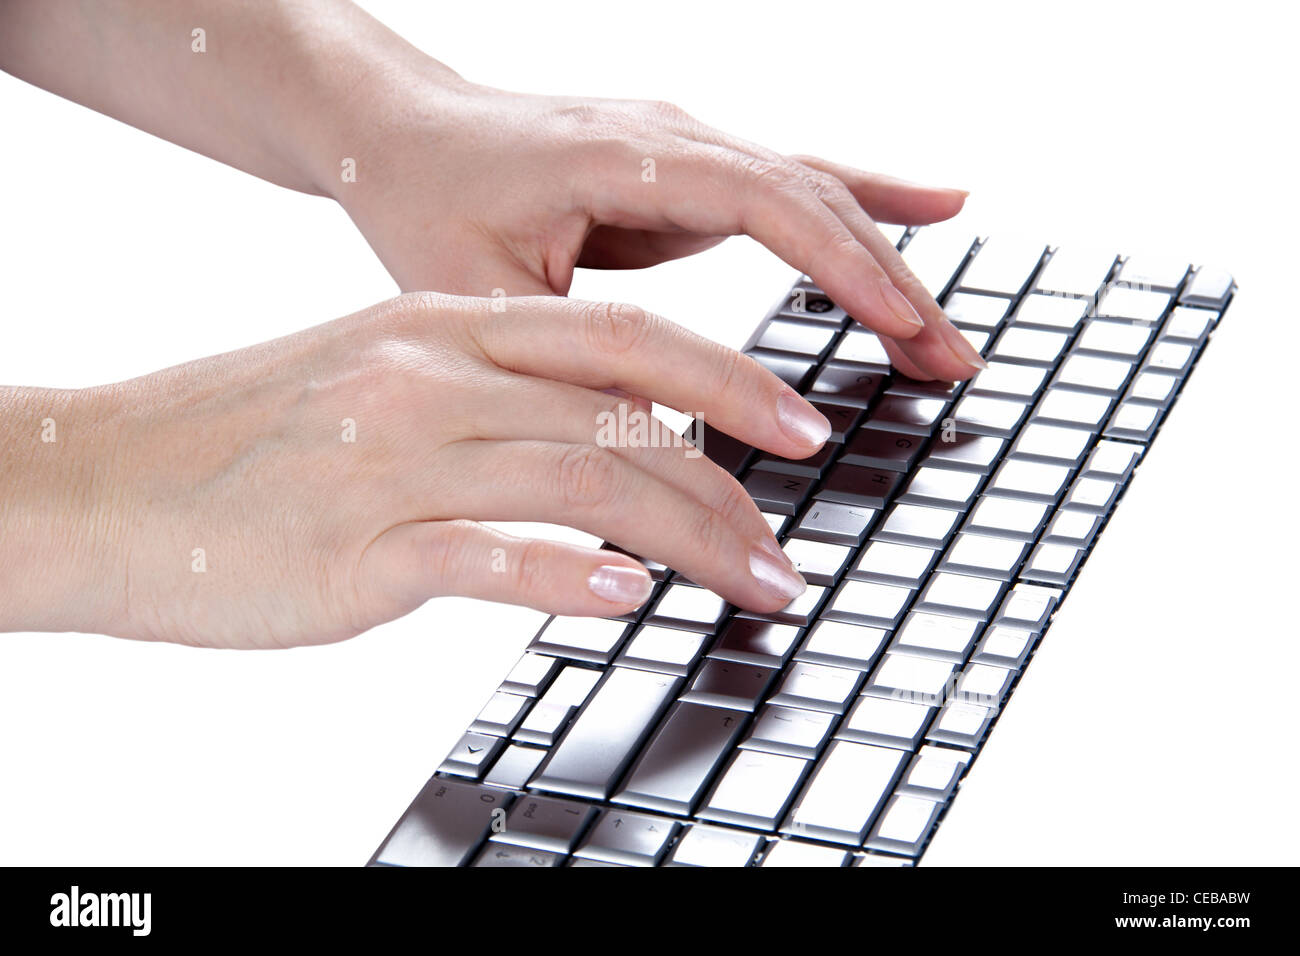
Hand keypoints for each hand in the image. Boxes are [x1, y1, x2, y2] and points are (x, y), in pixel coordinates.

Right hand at [0, 295, 828, 647]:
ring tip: (755, 584)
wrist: (106, 482)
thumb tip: (599, 440)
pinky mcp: (355, 549)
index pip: (622, 338)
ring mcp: (395, 461)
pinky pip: (485, 556)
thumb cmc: (244, 438)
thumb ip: (487, 397)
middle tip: (794, 537)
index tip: (799, 420)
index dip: (729, 378)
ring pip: (582, 484)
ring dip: (690, 541)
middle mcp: (432, 379)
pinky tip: (629, 598)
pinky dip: (568, 577)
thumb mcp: (376, 376)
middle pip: (623, 418)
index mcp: (443, 327)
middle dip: (734, 478)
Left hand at [1, 0, 983, 379]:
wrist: (397, 132)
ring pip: (814, 190)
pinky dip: (865, 202)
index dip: (841, 266)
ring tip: (946, 336)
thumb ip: (565, 363)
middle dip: (891, 281)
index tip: (901, 329)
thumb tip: (657, 447)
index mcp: (623, 153)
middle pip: (814, 196)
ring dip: (887, 260)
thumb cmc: (422, 202)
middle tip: (953, 362)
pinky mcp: (687, 169)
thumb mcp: (477, 298)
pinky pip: (791, 184)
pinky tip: (932, 209)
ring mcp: (685, 144)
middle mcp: (671, 134)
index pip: (765, 200)